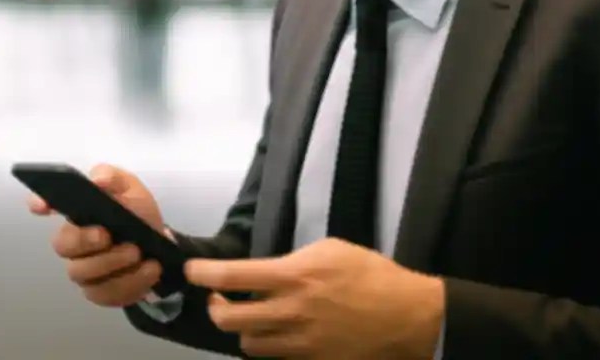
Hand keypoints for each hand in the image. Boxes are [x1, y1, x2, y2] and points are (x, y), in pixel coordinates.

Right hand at [27, 163, 170, 307]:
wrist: (159, 245)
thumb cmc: (136, 213)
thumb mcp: (131, 189)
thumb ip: (114, 178)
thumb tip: (98, 180)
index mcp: (76, 212)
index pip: (45, 205)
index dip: (39, 203)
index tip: (41, 205)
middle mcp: (73, 243)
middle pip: (62, 245)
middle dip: (82, 241)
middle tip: (106, 234)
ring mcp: (84, 271)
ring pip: (83, 273)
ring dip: (112, 263)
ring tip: (137, 252)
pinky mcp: (100, 292)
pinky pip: (107, 293)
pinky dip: (131, 281)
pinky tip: (149, 269)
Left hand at [185, 238, 444, 358]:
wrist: (408, 317)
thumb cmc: (372, 275)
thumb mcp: (330, 250)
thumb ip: (293, 261)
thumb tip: (268, 271)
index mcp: (293, 277)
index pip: (232, 276)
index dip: (202, 273)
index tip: (191, 271)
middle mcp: (291, 313)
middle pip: (228, 320)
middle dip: (215, 308)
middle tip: (218, 299)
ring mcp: (301, 344)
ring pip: (249, 345)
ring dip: (244, 331)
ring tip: (252, 318)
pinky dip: (272, 348)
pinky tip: (279, 335)